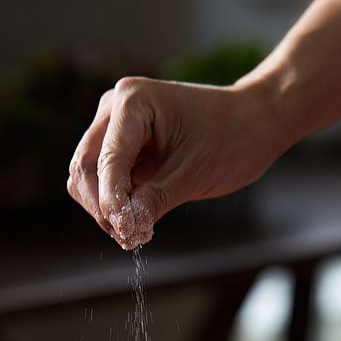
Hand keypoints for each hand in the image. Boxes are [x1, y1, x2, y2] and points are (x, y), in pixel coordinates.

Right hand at [67, 78, 285, 247]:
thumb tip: (125, 229)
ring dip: (104, 208)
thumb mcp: (195, 173)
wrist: (255, 122)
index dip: (111, 201)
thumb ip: (156, 199)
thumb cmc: (232, 138)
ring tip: (136, 233)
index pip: (106, 160)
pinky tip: (137, 221)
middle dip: (103, 207)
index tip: (126, 234)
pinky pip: (104, 178)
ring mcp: (116, 125)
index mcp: (133, 101)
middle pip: (85, 167)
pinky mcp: (123, 145)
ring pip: (87, 176)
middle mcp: (115, 107)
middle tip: (130, 238)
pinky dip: (114, 202)